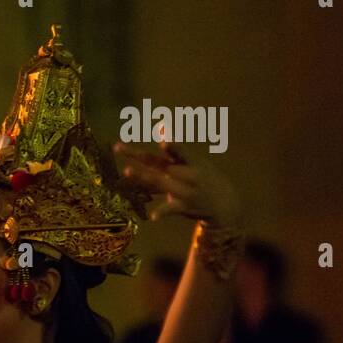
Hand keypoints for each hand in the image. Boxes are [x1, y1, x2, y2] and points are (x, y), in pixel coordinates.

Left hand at [114, 140, 241, 226]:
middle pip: (158, 164)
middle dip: (138, 156)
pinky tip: (153, 216)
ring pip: (161, 183)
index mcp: (188, 162)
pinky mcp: (183, 207)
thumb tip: (162, 125)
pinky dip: (161, 212)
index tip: (162, 135)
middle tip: (117, 147)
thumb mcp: (193, 161)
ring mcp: (185, 191)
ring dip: (143, 178)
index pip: (178, 151)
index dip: (171, 145)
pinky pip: (170, 209)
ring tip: (125, 171)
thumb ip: (174, 149)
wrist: (225, 203)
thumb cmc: (203, 178)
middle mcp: (186, 174)